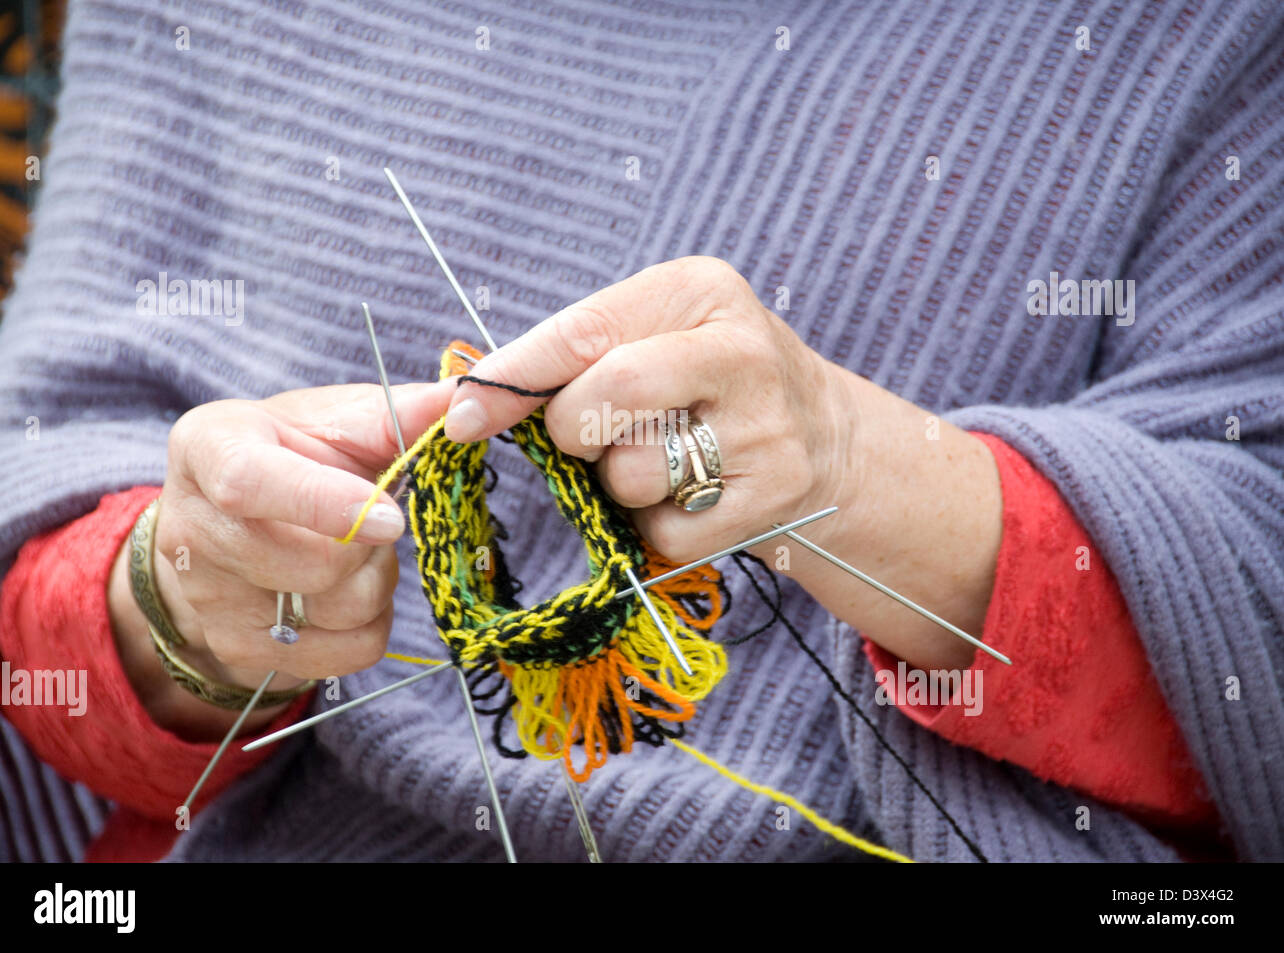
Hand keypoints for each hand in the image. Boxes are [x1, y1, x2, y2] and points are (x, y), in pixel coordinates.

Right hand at [108, 381, 452, 737]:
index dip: (326, 504)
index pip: (248, 483)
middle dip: (369, 544)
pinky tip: (350, 590)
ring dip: (375, 580)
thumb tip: (465, 397)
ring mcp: (210, 601)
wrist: (230, 528)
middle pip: (314, 564)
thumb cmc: (292, 457)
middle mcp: (193, 529)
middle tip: (373, 519)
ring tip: (358, 550)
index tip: (391, 518)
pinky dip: (371, 623)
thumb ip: (396, 413)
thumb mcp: (331, 420)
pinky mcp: (242, 652)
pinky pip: (349, 652)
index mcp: (209, 448)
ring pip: (339, 610)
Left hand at [444, 257, 846, 560]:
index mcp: (700, 291)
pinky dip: (655, 525)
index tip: (461, 416)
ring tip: (663, 460)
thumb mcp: (658, 332)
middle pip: (606, 398)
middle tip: (586, 437)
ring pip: (629, 474)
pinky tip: (690, 496)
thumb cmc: (707, 381)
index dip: (513, 379)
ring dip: (618, 482)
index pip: (583, 332)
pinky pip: (662, 531)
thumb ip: (575, 354)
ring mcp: (764, 429)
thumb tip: (470, 401)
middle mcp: (741, 352)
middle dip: (571, 431)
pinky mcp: (770, 498)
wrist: (825, 438)